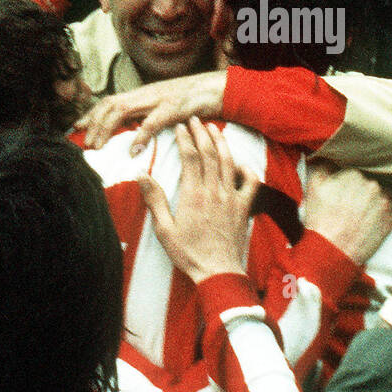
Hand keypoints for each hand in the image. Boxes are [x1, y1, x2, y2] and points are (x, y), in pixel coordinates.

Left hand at [77, 70, 226, 153]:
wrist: (217, 88)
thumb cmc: (193, 100)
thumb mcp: (165, 106)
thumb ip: (148, 115)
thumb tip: (132, 132)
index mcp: (143, 94)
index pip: (110, 101)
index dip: (92, 114)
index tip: (77, 128)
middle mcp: (146, 94)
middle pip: (110, 104)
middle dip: (93, 123)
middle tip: (84, 143)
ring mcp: (158, 99)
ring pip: (122, 110)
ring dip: (106, 128)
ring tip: (98, 146)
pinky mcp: (173, 108)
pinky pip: (152, 122)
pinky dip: (140, 136)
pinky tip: (133, 150)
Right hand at [138, 118, 258, 283]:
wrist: (218, 272)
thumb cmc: (188, 253)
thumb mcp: (163, 229)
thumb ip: (154, 200)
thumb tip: (142, 174)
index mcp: (193, 195)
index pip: (190, 157)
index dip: (185, 139)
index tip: (180, 127)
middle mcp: (214, 191)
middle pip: (209, 154)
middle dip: (202, 133)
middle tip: (195, 119)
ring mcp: (231, 198)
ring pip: (228, 162)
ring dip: (222, 143)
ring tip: (214, 129)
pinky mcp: (244, 208)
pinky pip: (250, 183)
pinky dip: (246, 170)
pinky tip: (240, 163)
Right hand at [302, 164, 391, 264]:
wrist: (332, 251)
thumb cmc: (321, 219)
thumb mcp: (314, 185)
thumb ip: (324, 162)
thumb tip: (331, 153)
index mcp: (355, 171)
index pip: (361, 157)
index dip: (356, 161)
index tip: (352, 167)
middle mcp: (374, 182)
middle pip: (376, 169)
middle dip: (369, 172)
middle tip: (361, 181)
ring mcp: (386, 199)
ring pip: (388, 182)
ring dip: (381, 184)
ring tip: (370, 193)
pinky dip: (389, 197)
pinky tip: (379, 202)